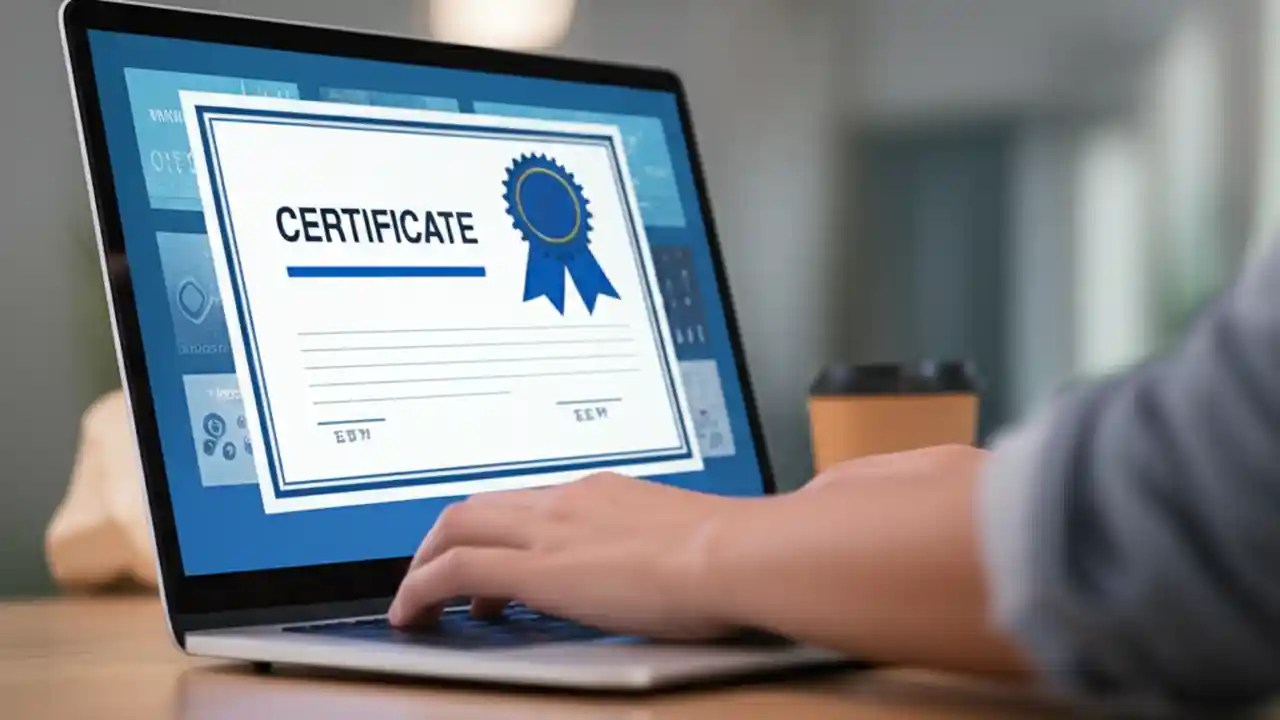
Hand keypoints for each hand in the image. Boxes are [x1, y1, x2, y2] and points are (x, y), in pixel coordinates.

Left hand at [388, 473, 755, 638]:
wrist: (737, 555)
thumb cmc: (731, 556)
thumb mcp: (685, 542)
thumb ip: (656, 547)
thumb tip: (667, 568)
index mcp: (602, 494)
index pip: (526, 504)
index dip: (495, 531)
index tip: (490, 561)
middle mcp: (567, 502)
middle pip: (478, 506)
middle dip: (444, 541)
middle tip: (433, 578)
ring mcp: (550, 530)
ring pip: (456, 527)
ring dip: (426, 562)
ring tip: (418, 601)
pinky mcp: (538, 569)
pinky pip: (456, 570)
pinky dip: (422, 588)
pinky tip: (412, 615)